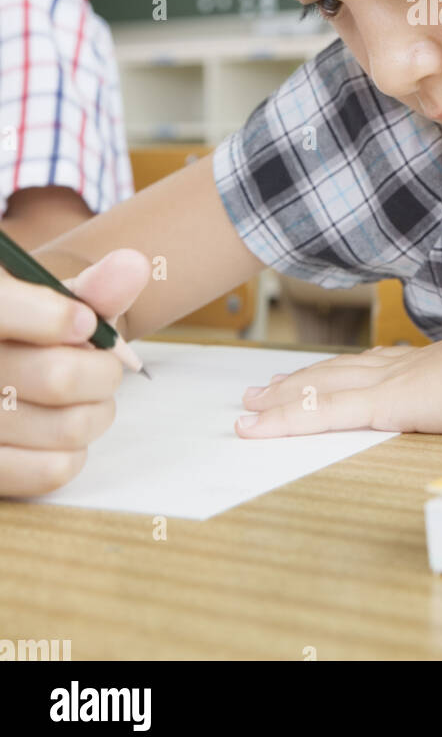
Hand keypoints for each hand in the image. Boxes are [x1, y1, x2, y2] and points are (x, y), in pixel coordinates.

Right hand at [0, 248, 149, 497]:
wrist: (3, 374)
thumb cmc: (33, 338)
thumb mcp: (53, 304)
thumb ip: (94, 287)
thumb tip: (135, 265)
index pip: (4, 309)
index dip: (57, 318)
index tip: (85, 323)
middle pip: (59, 377)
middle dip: (102, 370)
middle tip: (100, 365)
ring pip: (69, 428)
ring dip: (99, 411)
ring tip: (87, 397)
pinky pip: (55, 470)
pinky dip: (78, 450)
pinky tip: (64, 429)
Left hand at [236, 312, 441, 437]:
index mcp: (431, 364)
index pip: (373, 366)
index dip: (340, 371)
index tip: (317, 375)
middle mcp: (403, 366)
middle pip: (335, 372)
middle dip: (297, 382)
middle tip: (261, 389)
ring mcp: (390, 382)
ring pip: (317, 389)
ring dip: (279, 399)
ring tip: (249, 406)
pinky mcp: (384, 403)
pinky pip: (318, 414)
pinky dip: (282, 421)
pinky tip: (255, 429)